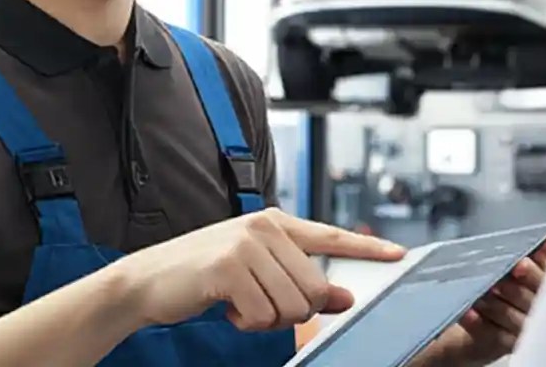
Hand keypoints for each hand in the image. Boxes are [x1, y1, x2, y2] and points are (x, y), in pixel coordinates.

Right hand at [114, 208, 405, 331]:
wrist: (147, 281)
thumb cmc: (204, 277)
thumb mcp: (256, 274)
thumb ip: (300, 282)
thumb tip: (344, 297)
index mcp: (274, 223)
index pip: (330, 236)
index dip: (367, 248)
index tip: (399, 256)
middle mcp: (264, 227)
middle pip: (314, 287)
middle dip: (292, 310)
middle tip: (259, 305)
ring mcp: (246, 244)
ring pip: (293, 304)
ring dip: (268, 318)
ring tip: (240, 303)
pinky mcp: (229, 267)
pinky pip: (263, 314)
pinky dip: (247, 323)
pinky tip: (226, 307)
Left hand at [410, 233, 545, 365]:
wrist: (487, 322)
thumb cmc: (508, 289)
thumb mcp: (524, 268)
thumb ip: (538, 254)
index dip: (533, 273)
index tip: (519, 264)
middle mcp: (539, 314)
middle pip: (528, 300)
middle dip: (510, 287)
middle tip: (495, 279)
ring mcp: (522, 331)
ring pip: (510, 317)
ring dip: (492, 303)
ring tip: (477, 292)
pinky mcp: (504, 345)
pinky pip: (491, 334)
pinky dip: (477, 322)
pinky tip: (467, 312)